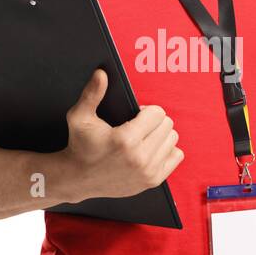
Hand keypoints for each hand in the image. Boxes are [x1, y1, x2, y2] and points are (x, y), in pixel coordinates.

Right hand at [62, 68, 184, 199]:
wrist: (78, 179)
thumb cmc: (79, 145)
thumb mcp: (79, 117)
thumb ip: (91, 94)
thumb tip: (101, 73)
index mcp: (125, 140)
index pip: (157, 113)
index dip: (146, 110)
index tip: (134, 115)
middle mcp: (140, 157)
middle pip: (167, 125)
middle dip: (154, 121)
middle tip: (138, 126)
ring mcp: (148, 171)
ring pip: (173, 139)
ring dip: (161, 135)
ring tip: (144, 138)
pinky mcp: (152, 181)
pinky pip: (176, 156)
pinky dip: (167, 150)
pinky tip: (151, 150)